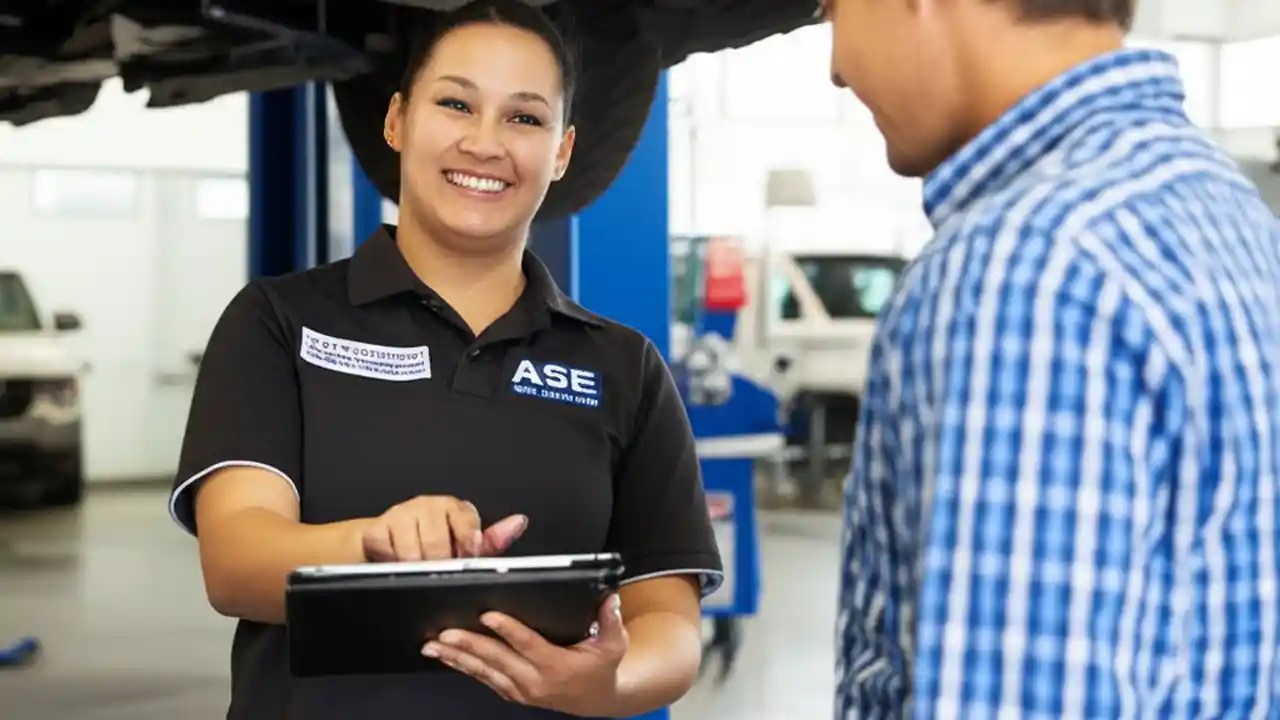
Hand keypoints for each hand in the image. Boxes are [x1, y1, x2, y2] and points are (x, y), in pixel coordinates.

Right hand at [360, 496, 527, 561]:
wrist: (390, 542)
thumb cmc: (436, 544)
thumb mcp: (466, 544)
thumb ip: (492, 539)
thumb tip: (519, 522)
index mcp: (454, 509)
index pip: (465, 519)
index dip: (468, 539)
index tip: (470, 554)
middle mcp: (428, 506)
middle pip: (436, 541)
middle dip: (439, 563)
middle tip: (440, 573)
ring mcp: (401, 514)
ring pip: (410, 550)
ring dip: (415, 567)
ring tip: (419, 572)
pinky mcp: (376, 527)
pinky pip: (383, 548)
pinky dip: (389, 561)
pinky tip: (395, 564)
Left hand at [424, 593, 627, 716]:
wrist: (596, 699)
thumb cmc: (602, 669)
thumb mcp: (614, 645)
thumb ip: (611, 621)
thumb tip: (609, 599)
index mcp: (557, 666)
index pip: (528, 646)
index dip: (508, 630)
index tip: (489, 615)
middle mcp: (535, 681)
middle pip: (497, 660)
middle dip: (469, 645)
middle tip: (446, 633)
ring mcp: (521, 690)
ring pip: (485, 672)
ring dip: (458, 658)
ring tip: (435, 646)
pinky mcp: (513, 692)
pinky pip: (485, 679)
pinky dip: (465, 667)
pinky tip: (448, 657)